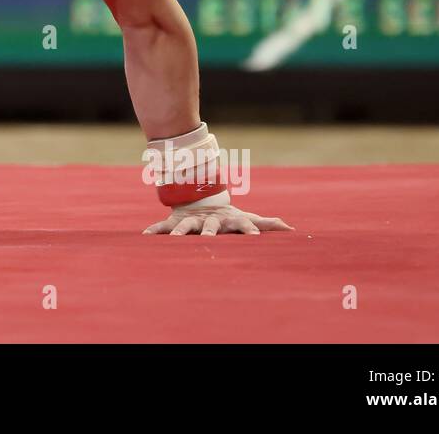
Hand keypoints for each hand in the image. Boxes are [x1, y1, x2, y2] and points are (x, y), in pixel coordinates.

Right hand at [143, 204, 293, 235]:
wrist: (198, 198)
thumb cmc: (227, 215)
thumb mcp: (246, 218)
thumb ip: (266, 224)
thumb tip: (293, 230)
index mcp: (228, 220)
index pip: (241, 223)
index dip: (249, 229)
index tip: (255, 236)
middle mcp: (209, 220)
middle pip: (209, 227)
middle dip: (209, 232)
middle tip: (209, 239)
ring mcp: (191, 220)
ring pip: (184, 227)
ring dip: (180, 232)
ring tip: (175, 239)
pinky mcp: (175, 222)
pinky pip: (162, 227)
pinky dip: (154, 231)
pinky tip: (145, 237)